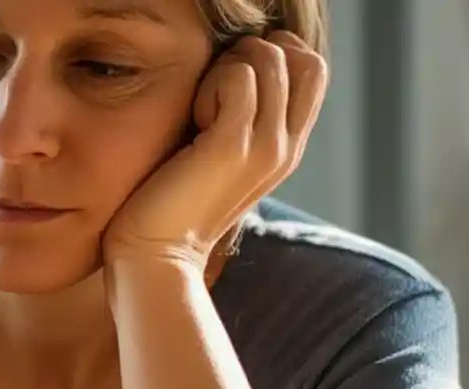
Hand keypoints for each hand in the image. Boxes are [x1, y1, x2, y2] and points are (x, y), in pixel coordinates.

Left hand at [102, 31, 327, 272]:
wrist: (155, 254)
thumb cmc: (172, 204)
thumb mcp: (218, 157)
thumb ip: (240, 120)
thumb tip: (236, 72)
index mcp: (287, 149)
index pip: (312, 71)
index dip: (274, 57)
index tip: (230, 85)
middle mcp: (287, 147)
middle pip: (306, 61)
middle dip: (258, 54)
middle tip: (216, 89)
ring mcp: (266, 147)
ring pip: (270, 59)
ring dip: (227, 67)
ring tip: (201, 109)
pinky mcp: (233, 146)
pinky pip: (239, 77)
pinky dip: (210, 83)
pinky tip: (193, 120)